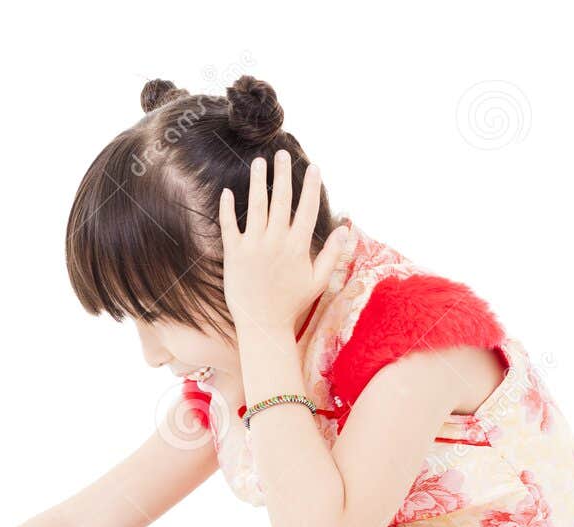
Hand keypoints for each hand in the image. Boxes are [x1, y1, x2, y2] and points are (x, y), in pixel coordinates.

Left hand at [218, 151, 348, 338]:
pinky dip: (227, 208)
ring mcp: (254, 246)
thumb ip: (332, 253)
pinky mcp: (234, 254)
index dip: (311, 186)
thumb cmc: (292, 304)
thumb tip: (347, 228)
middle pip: (281, 199)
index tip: (313, 167)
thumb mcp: (318, 280)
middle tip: (282, 154)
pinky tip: (228, 191)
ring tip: (259, 163)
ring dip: (258, 181)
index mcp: (298, 246)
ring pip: (257, 206)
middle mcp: (277, 241)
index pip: (308, 208)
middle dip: (283, 174)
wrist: (262, 325)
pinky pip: (229, 225)